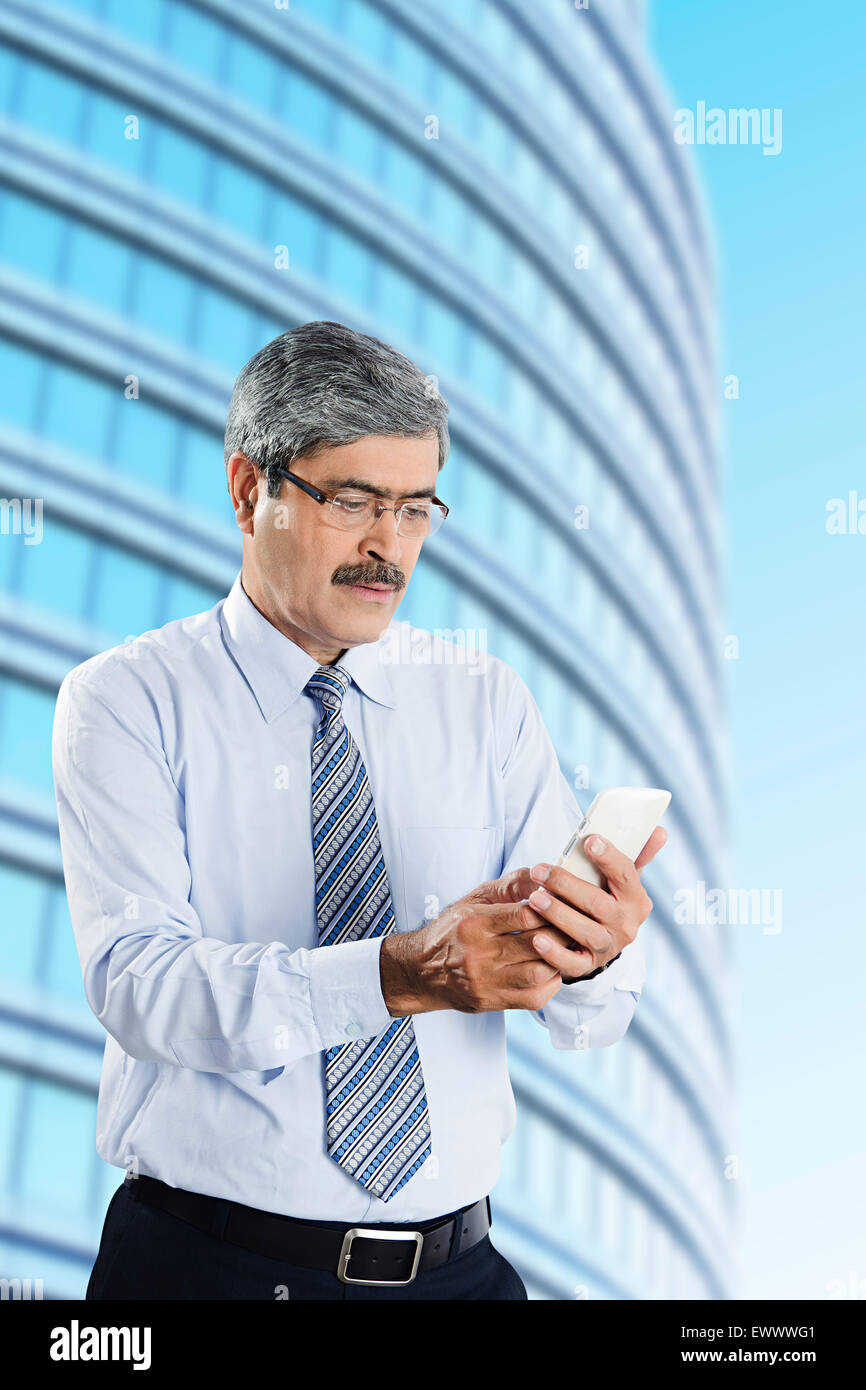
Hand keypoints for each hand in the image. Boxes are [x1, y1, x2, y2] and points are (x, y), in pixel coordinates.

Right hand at [378, 867, 563, 1016]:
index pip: (525, 914)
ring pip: (538, 972)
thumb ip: (509, 886)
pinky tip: (550, 970)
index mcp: (474, 922)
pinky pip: (533, 997)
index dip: (551, 909)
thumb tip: (544, 876)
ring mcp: (484, 981)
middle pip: (535, 943)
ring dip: (558, 960)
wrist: (421, 970)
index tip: (564, 906)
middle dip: (562, 934)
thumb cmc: (452, 930)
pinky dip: (550, 984)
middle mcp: (478, 953)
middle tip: (575, 927)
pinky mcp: (490, 1001)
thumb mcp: (474, 899)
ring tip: (564, 949)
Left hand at [518, 827, 667, 980]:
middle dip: (567, 885)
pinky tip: (537, 939)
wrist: (600, 942)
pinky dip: (554, 953)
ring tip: (534, 898)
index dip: (609, 857)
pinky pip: (572, 964)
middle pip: (599, 904)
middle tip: (539, 870)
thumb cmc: (607, 899)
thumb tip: (660, 830)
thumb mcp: (623, 879)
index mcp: (637, 900)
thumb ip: (637, 854)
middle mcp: (626, 925)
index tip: (589, 841)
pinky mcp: (588, 966)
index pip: (627, 875)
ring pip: (585, 932)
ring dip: (558, 914)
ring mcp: (608, 947)